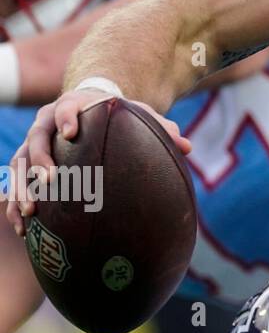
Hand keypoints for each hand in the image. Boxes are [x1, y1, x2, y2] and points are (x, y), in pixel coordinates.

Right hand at [6, 89, 187, 235]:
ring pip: (18, 163)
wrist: (88, 109)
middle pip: (35, 139)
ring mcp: (33, 142)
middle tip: (49, 180)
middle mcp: (46, 123)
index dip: (66, 117)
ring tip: (30, 211)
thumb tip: (187, 147)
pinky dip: (15, 203)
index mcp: (73, 105)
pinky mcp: (25, 161)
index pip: (65, 108)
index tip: (71, 131)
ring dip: (21, 187)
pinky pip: (14, 182)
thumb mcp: (136, 114)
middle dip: (39, 159)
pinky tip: (22, 227)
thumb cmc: (116, 114)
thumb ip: (159, 127)